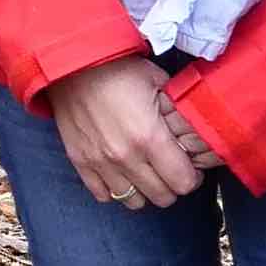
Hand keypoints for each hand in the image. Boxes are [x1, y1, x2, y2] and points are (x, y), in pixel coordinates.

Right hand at [44, 58, 202, 210]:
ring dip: (144, 190)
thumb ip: (176, 112)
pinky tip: (121, 172)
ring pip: (134, 201)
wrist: (72, 64)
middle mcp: (126, 157)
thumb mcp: (158, 82)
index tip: (190, 167)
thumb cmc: (118, 69)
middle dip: (172, 185)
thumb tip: (192, 130)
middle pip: (162, 197)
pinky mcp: (80, 162)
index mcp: (150, 137)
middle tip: (170, 169)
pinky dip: (115, 188)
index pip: (183, 182)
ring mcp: (101, 162)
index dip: (192, 177)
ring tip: (145, 172)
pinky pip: (104, 195)